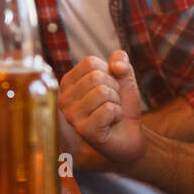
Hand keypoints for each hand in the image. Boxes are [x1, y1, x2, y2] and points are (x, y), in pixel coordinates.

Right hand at [58, 50, 144, 165]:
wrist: (130, 133)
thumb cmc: (121, 104)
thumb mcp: (123, 76)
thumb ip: (120, 59)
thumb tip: (116, 66)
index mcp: (67, 82)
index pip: (90, 63)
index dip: (108, 73)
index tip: (108, 88)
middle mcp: (64, 99)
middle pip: (96, 77)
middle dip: (113, 89)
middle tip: (111, 103)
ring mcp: (71, 116)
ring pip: (102, 92)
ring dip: (116, 102)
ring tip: (110, 113)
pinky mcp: (83, 130)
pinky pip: (108, 109)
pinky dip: (117, 114)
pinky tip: (111, 123)